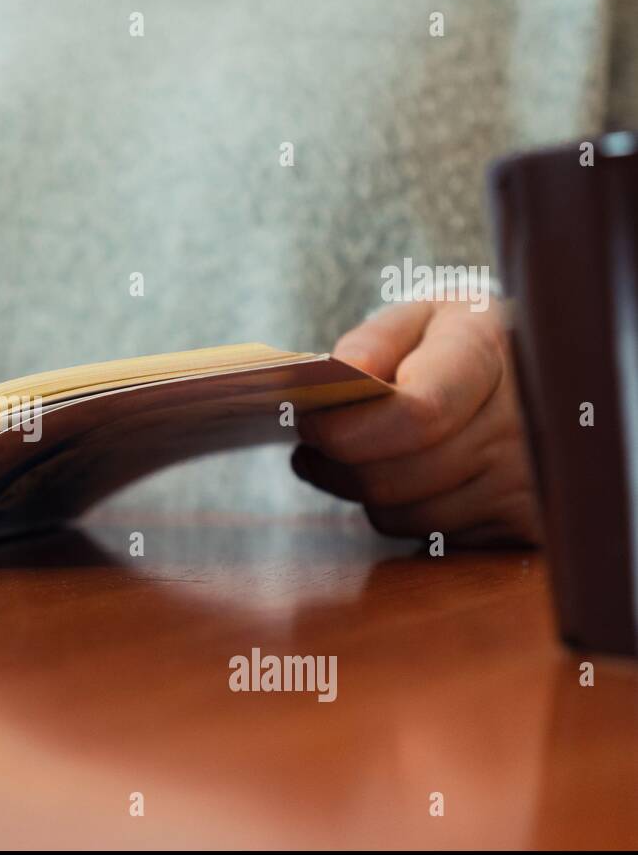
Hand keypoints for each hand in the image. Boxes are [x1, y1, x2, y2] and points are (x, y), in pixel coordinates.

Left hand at [292, 297, 540, 546]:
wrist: (547, 372)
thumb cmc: (463, 344)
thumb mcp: (423, 318)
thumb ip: (376, 339)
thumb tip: (345, 371)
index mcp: (490, 353)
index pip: (417, 414)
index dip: (349, 430)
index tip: (308, 425)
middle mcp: (520, 420)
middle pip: (397, 477)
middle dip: (338, 468)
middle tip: (312, 448)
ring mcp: (529, 478)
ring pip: (407, 515)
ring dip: (366, 494)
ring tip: (355, 459)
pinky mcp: (527, 522)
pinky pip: (436, 537)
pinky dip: (408, 512)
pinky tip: (407, 479)